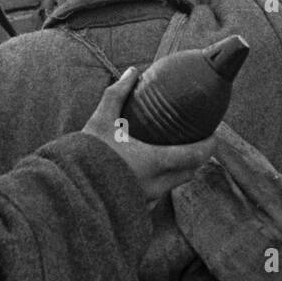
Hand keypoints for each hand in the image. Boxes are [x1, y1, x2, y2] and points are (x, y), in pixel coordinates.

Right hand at [82, 67, 214, 204]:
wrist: (68, 189)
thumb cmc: (86, 154)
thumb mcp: (101, 120)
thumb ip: (118, 94)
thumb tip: (132, 71)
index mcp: (154, 162)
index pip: (195, 156)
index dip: (209, 145)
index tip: (213, 135)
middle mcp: (156, 184)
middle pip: (189, 172)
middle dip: (195, 158)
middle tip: (194, 141)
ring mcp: (147, 199)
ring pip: (173, 185)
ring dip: (177, 171)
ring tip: (171, 154)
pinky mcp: (136, 209)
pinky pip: (157, 195)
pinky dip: (159, 183)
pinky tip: (148, 173)